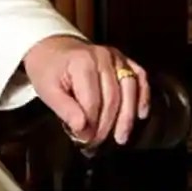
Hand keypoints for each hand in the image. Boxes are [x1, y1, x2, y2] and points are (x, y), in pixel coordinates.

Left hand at [21, 34, 149, 148]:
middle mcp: (102, 57)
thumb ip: (65, 109)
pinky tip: (141, 114)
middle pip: (113, 98)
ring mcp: (116, 57)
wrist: (53, 47)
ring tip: (120, 137)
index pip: (92, 101)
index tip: (84, 140)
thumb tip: (82, 129)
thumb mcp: (47, 90)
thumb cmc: (48, 69)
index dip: (90, 125)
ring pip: (130, 89)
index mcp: (82, 63)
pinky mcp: (124, 59)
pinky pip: (140, 77)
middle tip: (98, 142)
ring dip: (127, 117)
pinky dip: (143, 96)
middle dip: (107, 125)